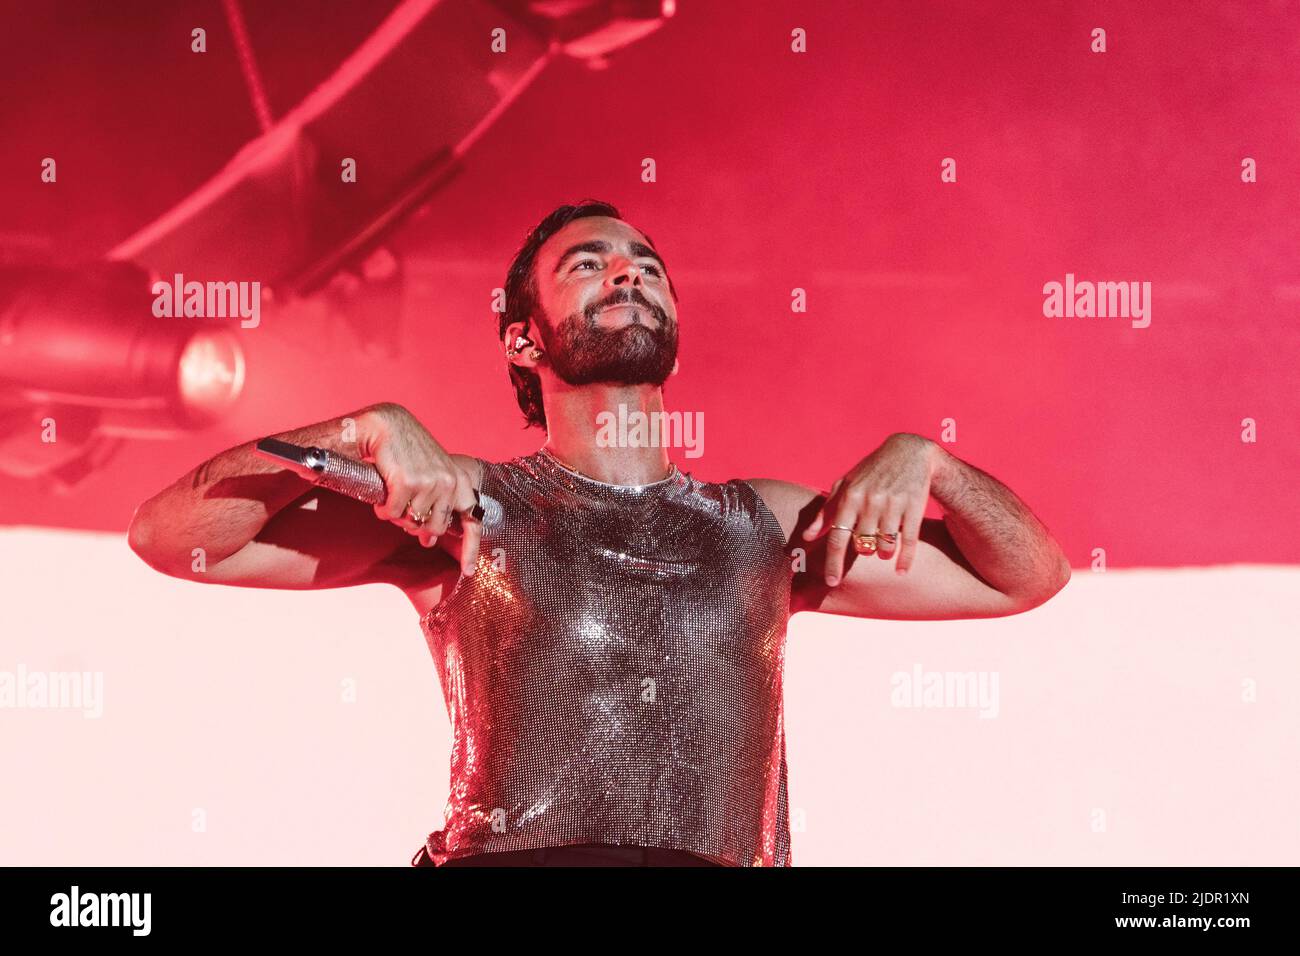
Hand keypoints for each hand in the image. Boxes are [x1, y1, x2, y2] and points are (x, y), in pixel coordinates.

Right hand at [360, 403, 481, 575]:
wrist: (388, 426)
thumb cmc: (409, 454)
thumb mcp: (432, 477)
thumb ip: (437, 506)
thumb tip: (428, 541)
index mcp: (460, 482)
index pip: (472, 521)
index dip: (470, 549)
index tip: (467, 571)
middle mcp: (449, 483)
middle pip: (434, 529)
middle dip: (416, 527)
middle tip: (404, 511)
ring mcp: (430, 483)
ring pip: (411, 523)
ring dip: (397, 515)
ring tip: (393, 495)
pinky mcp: (407, 484)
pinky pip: (392, 514)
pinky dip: (383, 510)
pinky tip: (382, 495)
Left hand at [801, 433, 937, 582]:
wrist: (910, 451)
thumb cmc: (871, 472)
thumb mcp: (845, 485)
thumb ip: (826, 512)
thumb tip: (807, 537)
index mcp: (850, 497)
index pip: (837, 537)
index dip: (833, 563)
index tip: (831, 582)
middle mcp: (870, 502)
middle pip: (861, 545)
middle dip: (863, 551)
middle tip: (866, 545)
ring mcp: (894, 505)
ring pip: (884, 547)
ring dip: (882, 554)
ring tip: (883, 550)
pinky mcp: (915, 508)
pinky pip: (909, 542)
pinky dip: (905, 561)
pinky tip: (901, 571)